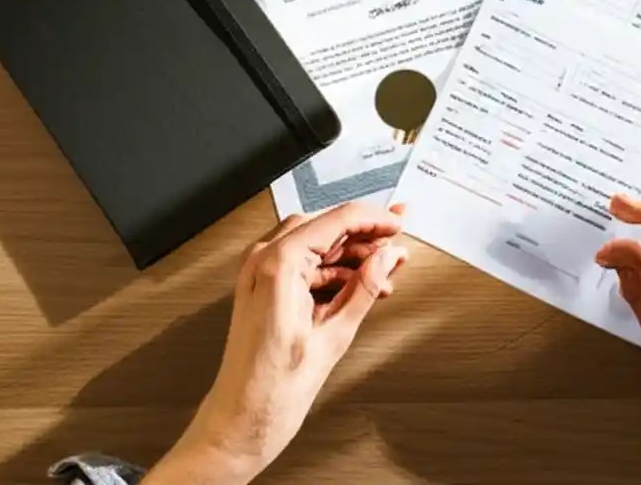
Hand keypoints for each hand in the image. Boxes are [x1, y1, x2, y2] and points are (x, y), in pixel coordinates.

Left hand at [147, 202, 409, 484]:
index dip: (375, 219)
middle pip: (326, 228)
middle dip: (365, 237)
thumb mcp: (334, 335)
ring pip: (318, 245)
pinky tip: (360, 287)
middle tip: (397, 246)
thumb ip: (364, 288)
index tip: (399, 223)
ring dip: (352, 256)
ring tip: (384, 275)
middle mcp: (264, 261)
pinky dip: (334, 271)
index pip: (337, 220)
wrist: (241, 421)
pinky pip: (306, 266)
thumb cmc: (271, 390)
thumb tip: (388, 259)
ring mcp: (261, 274)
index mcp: (278, 264)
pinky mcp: (264, 289)